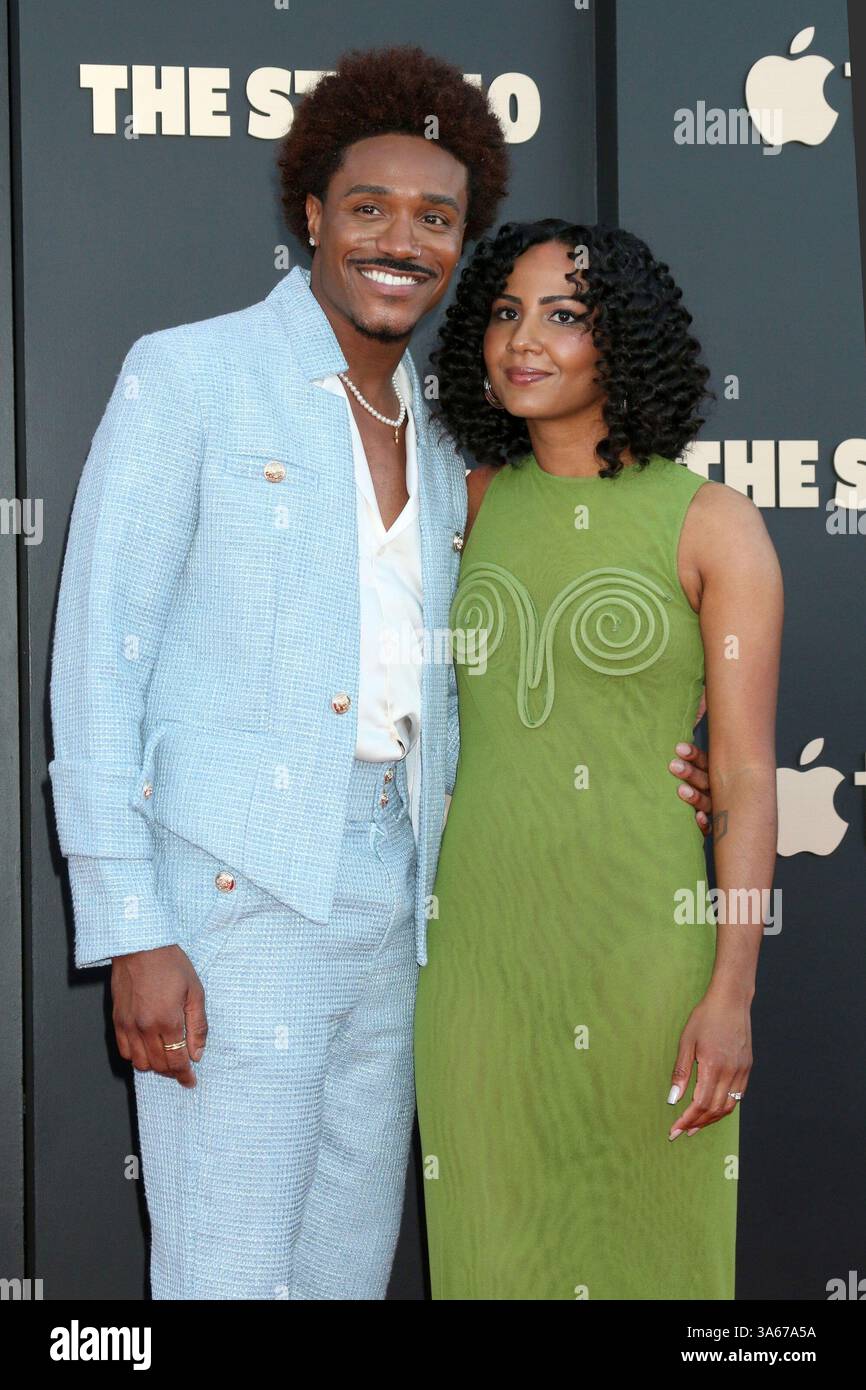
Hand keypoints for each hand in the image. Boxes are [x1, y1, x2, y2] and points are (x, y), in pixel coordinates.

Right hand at [111, 945, 206, 1087]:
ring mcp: (128, 1025)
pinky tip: (147, 1050)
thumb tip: (197, 1052)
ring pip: (140, 1063)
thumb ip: (197, 1025)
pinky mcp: (117, 1020)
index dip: (185, 1075)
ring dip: (154, 1066)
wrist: (140, 946)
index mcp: (168, 1020)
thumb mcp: (195, 991)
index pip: (177, 1060)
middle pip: (159, 1065)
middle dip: (172, 1072)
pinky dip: (136, 1057)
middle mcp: (145, 1027)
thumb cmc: (170, 964)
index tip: (190, 1081)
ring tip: (166, 1059)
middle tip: (182, 1071)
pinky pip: (124, 1051)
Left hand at [666, 990, 752, 1138]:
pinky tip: (713, 1109)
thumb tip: (673, 1099)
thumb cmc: (706, 1017)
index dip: (687, 1120)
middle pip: (714, 1110)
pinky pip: (738, 1096)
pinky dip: (725, 1107)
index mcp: (713, 1066)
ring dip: (712, 1119)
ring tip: (696, 1126)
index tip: (675, 1131)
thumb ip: (681, 1072)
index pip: (700, 1104)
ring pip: (728, 1107)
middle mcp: (731, 1072)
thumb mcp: (686, 1041)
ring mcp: (741, 1071)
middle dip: (697, 1124)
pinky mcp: (747, 1068)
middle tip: (682, 1132)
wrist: (731, 1001)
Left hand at [668, 739, 711, 835]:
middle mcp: (713, 790)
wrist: (708, 817)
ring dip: (696, 796)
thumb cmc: (683, 784)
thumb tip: (671, 727)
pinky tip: (699, 817)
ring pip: (706, 802)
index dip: (692, 755)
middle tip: (673, 766)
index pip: (702, 761)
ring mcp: (713, 808)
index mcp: (708, 773)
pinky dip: (704, 823)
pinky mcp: (709, 826)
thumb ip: (681, 754)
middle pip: (704, 780)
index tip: (679, 748)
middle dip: (689, 773)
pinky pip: (709, 827)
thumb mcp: (684, 766)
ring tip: (681, 791)